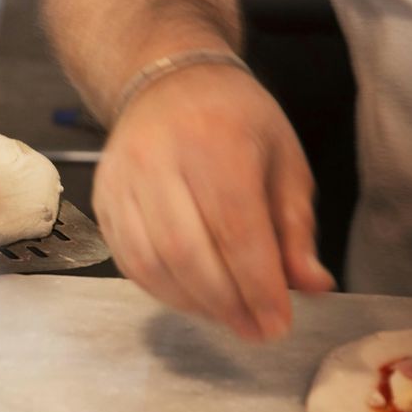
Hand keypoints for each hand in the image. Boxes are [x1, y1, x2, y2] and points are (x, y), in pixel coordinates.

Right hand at [93, 64, 336, 341]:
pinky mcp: (101, 197)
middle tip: (255, 330)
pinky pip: (126, 258)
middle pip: (187, 251)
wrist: (167, 81)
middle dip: (225, 303)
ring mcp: (122, 178)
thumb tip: (309, 285)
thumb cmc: (235, 120)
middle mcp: (158, 158)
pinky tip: (191, 297)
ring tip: (227, 316)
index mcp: (215, 141)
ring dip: (192, 302)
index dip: (258, 285)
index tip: (279, 323)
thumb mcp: (283, 159)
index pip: (235, 228)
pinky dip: (160, 289)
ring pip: (151, 260)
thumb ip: (295, 226)